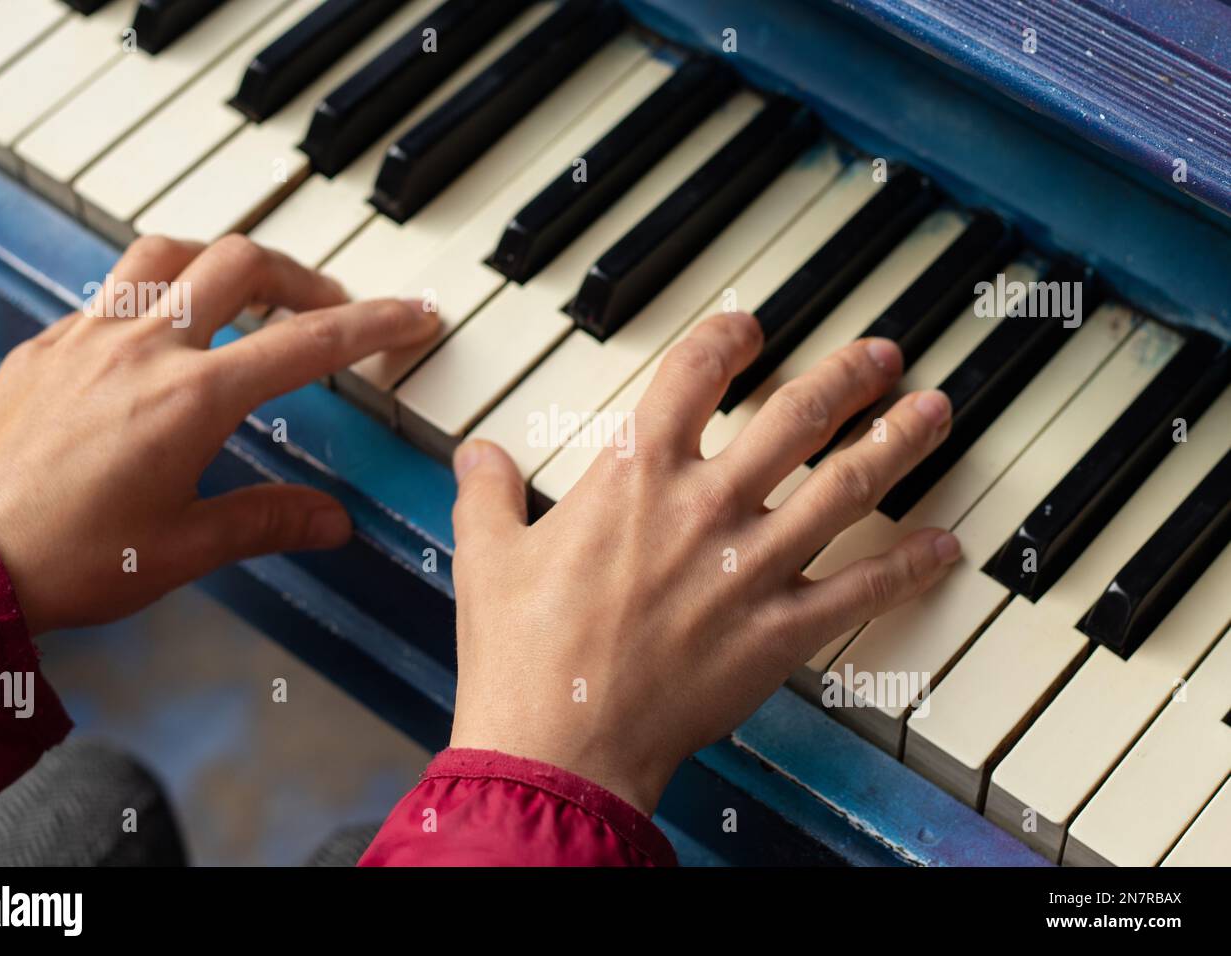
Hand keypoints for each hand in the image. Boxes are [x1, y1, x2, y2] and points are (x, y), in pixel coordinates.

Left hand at [0, 235, 436, 635]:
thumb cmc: (68, 558)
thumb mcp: (185, 547)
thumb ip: (267, 520)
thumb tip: (331, 521)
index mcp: (192, 399)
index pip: (307, 343)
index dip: (373, 323)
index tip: (412, 313)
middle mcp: (144, 350)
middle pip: (242, 264)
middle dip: (301, 277)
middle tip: (326, 309)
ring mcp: (89, 337)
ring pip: (170, 252)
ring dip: (222, 262)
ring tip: (247, 293)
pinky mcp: (48, 344)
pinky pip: (112, 286)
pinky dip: (157, 289)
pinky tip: (162, 329)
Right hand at [447, 312, 959, 813]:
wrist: (561, 742)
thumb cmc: (522, 654)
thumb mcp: (487, 557)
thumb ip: (487, 494)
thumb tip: (477, 457)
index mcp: (635, 474)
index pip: (695, 372)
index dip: (729, 338)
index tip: (751, 331)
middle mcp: (705, 505)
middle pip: (798, 415)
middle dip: (849, 375)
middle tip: (882, 354)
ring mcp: (751, 566)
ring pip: (848, 485)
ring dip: (900, 441)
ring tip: (935, 412)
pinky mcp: (780, 631)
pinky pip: (862, 590)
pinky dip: (909, 567)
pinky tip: (943, 547)